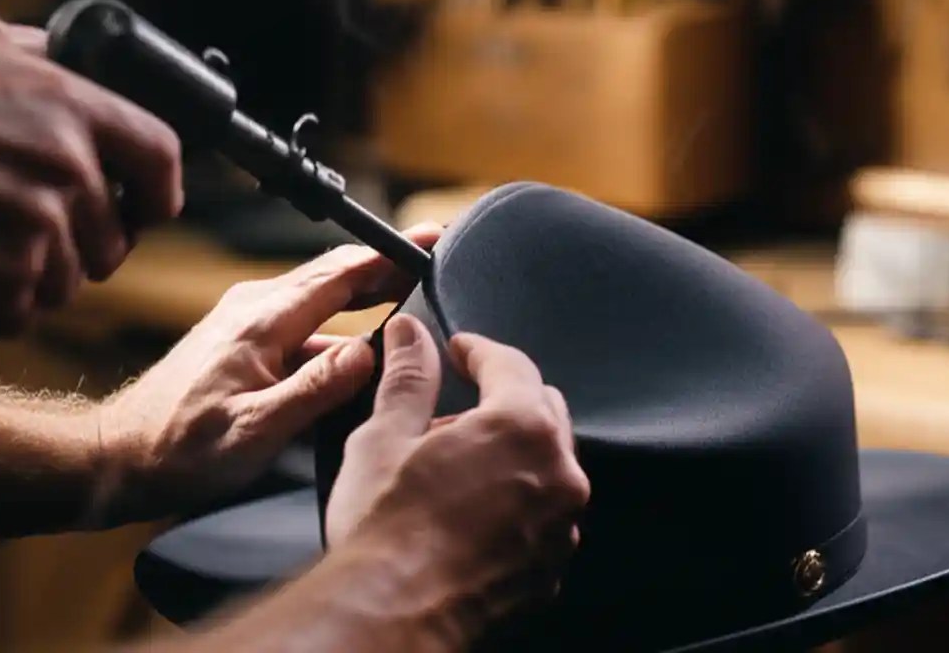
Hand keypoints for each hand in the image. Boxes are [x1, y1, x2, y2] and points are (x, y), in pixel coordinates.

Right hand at [0, 9, 181, 334]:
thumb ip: (31, 55)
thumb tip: (62, 58)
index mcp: (69, 105)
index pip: (160, 155)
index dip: (159, 190)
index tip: (149, 207)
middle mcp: (68, 166)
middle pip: (114, 239)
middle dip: (77, 247)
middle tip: (29, 238)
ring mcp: (39, 224)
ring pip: (67, 283)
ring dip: (31, 280)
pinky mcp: (2, 273)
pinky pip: (19, 312)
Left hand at [94, 226, 441, 523]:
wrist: (117, 457)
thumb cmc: (179, 450)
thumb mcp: (253, 431)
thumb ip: (314, 390)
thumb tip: (370, 353)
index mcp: (262, 321)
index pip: (341, 273)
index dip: (390, 255)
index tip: (432, 239)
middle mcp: (255, 308)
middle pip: (336, 274)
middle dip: (387, 263)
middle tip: (437, 260)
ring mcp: (247, 320)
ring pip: (322, 296)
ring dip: (367, 293)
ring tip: (414, 295)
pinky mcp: (243, 339)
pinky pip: (306, 318)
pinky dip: (342, 319)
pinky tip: (364, 344)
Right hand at [324, 314, 589, 643]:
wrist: (392, 615)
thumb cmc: (386, 526)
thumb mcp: (386, 437)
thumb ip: (409, 378)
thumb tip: (411, 334)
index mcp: (522, 428)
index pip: (511, 364)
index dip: (479, 351)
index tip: (458, 350)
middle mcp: (559, 474)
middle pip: (542, 412)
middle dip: (502, 401)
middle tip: (453, 413)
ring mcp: (562, 526)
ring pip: (548, 467)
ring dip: (512, 456)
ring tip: (456, 470)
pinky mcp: (551, 568)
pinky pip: (543, 518)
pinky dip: (517, 504)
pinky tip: (472, 514)